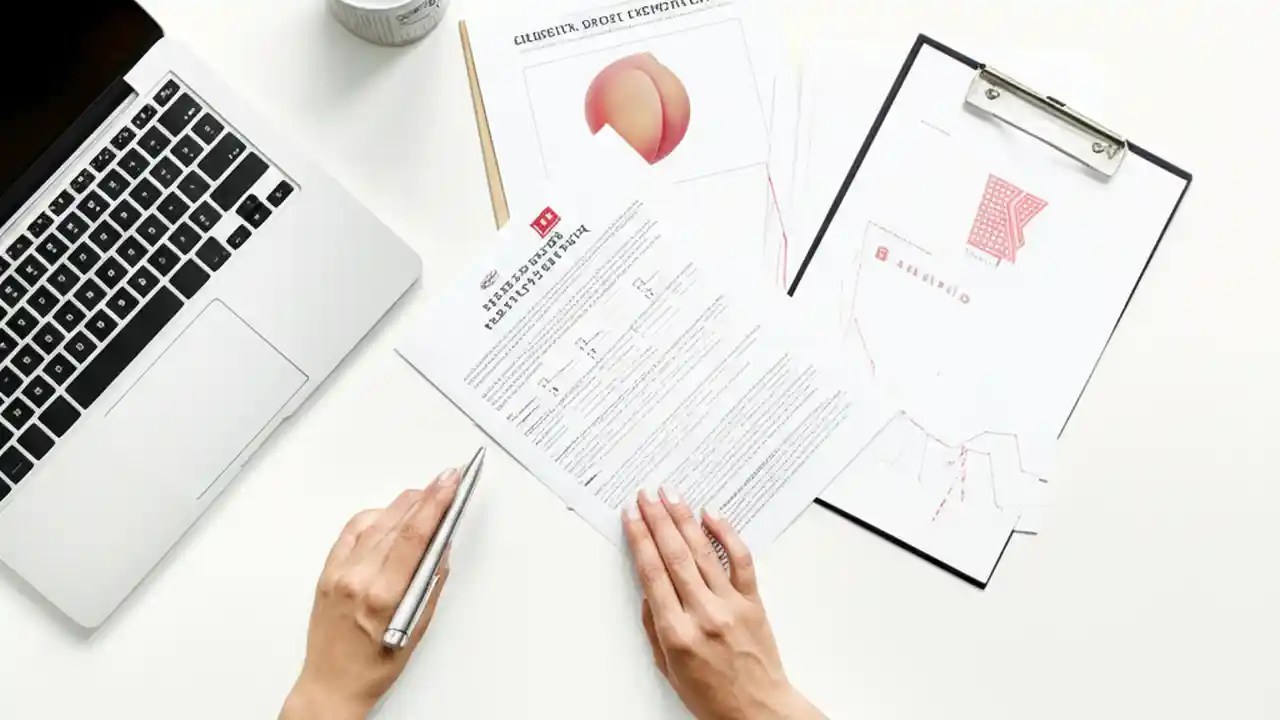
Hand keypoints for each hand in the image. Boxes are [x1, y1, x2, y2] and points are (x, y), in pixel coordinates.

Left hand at [280, 469, 459, 719]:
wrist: (331, 683)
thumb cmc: (374, 667)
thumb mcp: (416, 629)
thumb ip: (429, 584)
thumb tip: (440, 547)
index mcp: (380, 596)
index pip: (413, 536)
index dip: (435, 504)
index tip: (450, 483)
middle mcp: (356, 579)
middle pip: (396, 523)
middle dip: (426, 497)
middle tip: (446, 479)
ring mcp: (338, 572)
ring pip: (374, 521)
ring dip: (403, 504)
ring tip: (425, 494)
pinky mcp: (327, 570)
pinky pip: (352, 531)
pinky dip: (374, 517)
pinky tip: (390, 513)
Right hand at [623, 488, 824, 719]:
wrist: (758, 711)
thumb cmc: (712, 696)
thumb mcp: (668, 668)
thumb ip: (654, 627)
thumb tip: (648, 589)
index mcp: (676, 633)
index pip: (652, 573)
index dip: (639, 540)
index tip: (631, 517)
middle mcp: (703, 614)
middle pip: (674, 555)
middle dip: (657, 519)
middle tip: (646, 494)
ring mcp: (730, 605)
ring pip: (703, 551)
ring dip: (683, 518)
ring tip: (671, 495)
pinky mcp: (753, 602)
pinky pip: (740, 560)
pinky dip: (727, 534)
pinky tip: (711, 515)